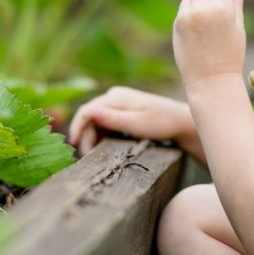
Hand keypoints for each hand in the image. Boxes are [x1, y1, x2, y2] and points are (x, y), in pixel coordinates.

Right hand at [67, 86, 199, 157]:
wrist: (180, 122)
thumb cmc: (162, 123)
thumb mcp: (138, 124)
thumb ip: (114, 119)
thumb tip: (91, 113)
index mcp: (115, 97)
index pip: (87, 111)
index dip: (77, 128)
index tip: (73, 146)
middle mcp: (114, 96)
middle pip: (90, 117)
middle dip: (86, 136)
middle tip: (87, 158)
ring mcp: (118, 102)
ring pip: (96, 120)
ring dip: (93, 137)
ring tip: (94, 155)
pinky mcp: (122, 110)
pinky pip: (105, 122)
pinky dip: (102, 134)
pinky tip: (104, 146)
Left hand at [173, 0, 249, 88]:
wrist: (210, 80)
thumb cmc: (231, 55)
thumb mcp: (238, 28)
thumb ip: (236, 4)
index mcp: (223, 7)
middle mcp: (203, 8)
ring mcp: (187, 16)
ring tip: (208, 7)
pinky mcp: (177, 24)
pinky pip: (184, 6)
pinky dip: (190, 6)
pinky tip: (199, 18)